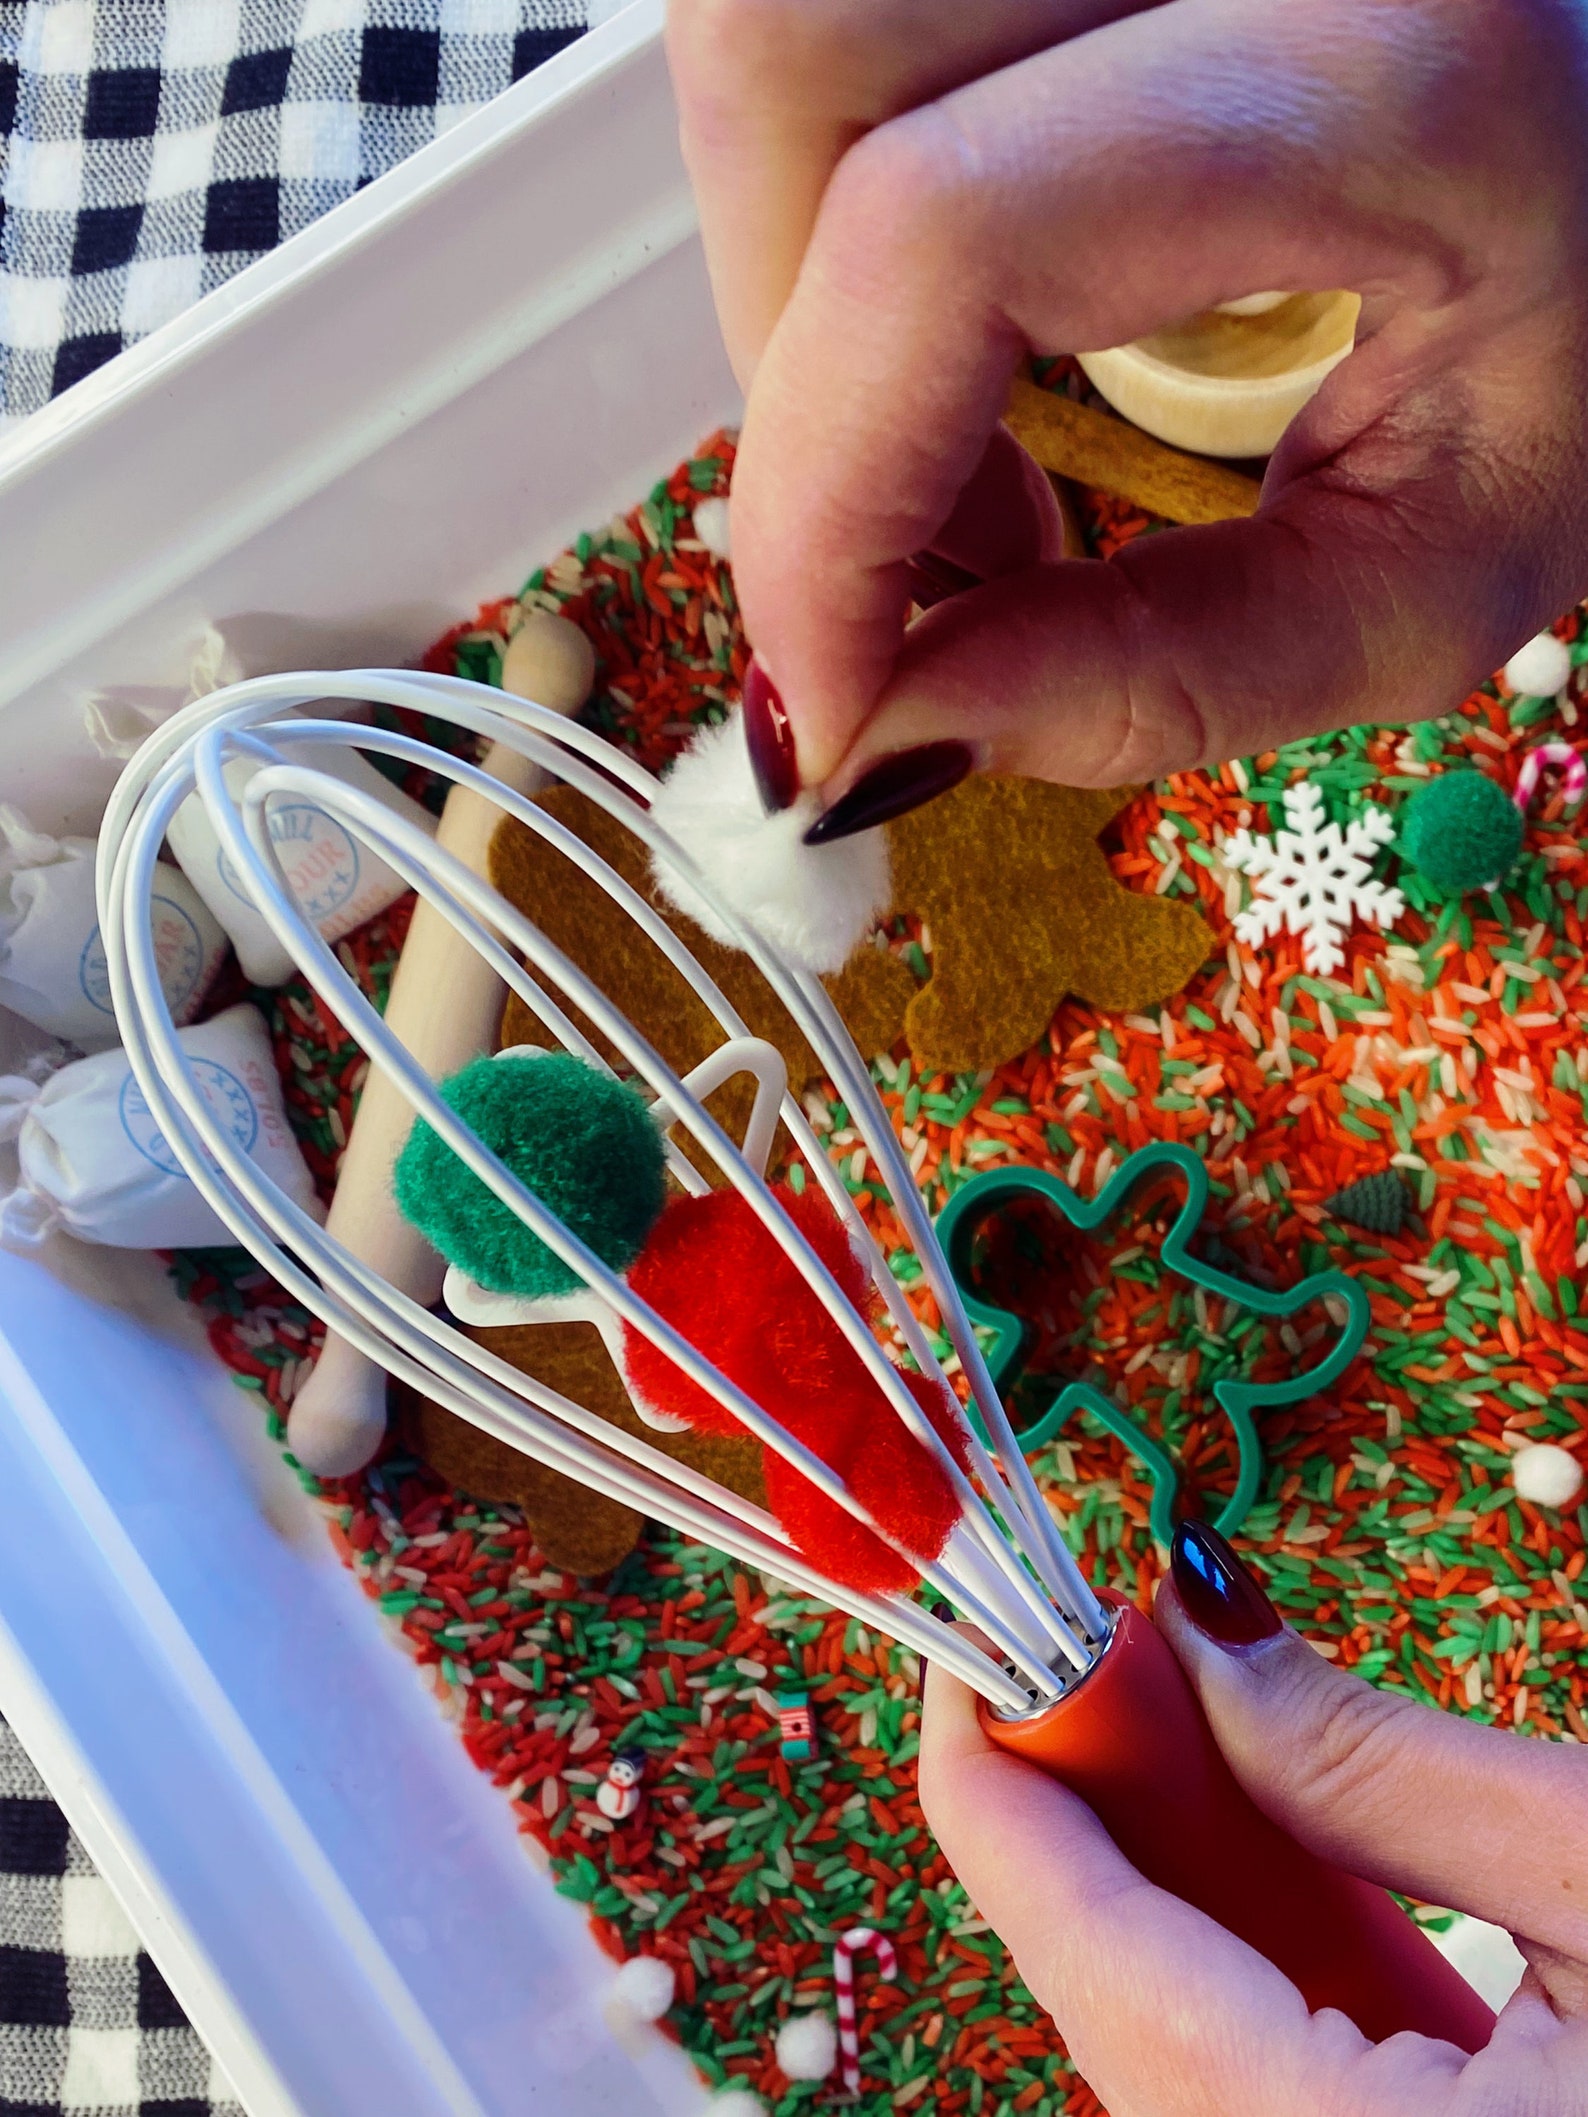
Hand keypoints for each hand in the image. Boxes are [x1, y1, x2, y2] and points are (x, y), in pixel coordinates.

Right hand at [667, 0, 1587, 818]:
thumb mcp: (1441, 557)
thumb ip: (1174, 668)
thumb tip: (890, 734)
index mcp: (1389, 53)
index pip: (946, 226)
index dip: (825, 495)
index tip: (835, 703)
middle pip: (791, 57)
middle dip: (785, 370)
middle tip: (896, 576)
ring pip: (789, 38)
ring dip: (799, 298)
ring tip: (951, 485)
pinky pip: (858, 48)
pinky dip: (845, 237)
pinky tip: (969, 376)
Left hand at [918, 1565, 1587, 2115]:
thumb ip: (1375, 1762)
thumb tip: (1190, 1626)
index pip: (1087, 1952)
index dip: (1000, 1773)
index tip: (976, 1630)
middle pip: (1121, 2002)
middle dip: (1094, 1805)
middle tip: (1102, 1640)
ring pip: (1183, 2047)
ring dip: (1172, 1873)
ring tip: (1182, 1714)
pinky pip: (1263, 2087)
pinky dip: (1253, 1955)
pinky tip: (1276, 1842)